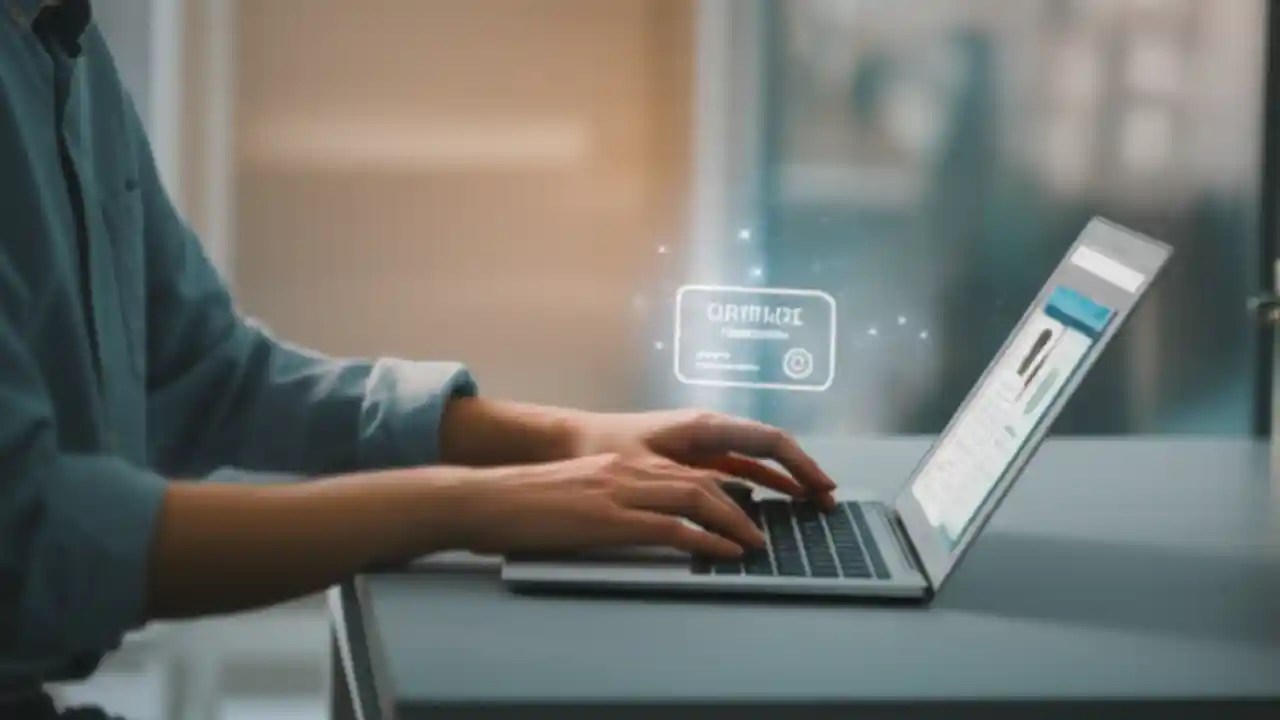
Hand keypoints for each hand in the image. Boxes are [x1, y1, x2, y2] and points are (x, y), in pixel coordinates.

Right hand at [437, 453, 767, 557]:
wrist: (489, 498)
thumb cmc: (526, 504)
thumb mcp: (580, 496)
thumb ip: (614, 502)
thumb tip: (645, 524)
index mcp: (623, 465)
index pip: (689, 473)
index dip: (726, 492)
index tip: (748, 512)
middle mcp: (629, 470)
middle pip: (704, 482)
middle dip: (743, 507)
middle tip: (764, 532)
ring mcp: (620, 491)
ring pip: (696, 497)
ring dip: (733, 523)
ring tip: (754, 545)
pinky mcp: (609, 518)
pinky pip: (670, 527)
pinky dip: (704, 540)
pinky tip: (723, 554)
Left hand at [568, 409, 837, 508]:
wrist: (572, 440)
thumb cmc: (605, 449)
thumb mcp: (647, 472)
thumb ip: (691, 487)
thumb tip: (733, 508)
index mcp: (704, 427)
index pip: (767, 440)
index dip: (799, 463)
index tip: (821, 485)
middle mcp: (710, 430)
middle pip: (769, 448)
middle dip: (802, 472)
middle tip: (827, 501)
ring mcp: (704, 443)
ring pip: (757, 459)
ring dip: (785, 479)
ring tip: (812, 504)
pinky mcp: (694, 457)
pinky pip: (738, 468)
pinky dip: (761, 483)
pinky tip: (775, 501)